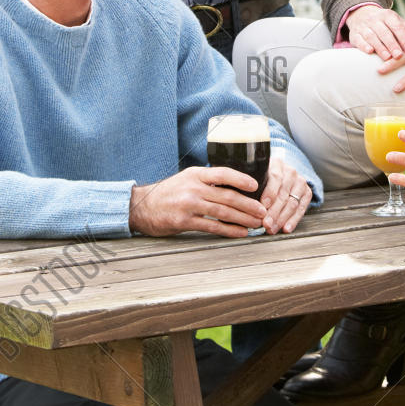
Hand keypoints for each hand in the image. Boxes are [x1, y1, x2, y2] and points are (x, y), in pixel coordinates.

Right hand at [129, 167, 267, 236]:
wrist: (141, 206)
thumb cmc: (168, 193)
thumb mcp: (186, 178)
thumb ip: (207, 180)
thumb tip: (234, 185)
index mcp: (196, 174)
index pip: (223, 173)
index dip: (241, 179)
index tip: (256, 185)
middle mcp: (193, 187)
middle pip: (228, 195)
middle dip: (249, 204)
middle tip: (263, 211)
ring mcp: (189, 205)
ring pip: (223, 212)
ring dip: (243, 218)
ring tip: (256, 223)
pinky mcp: (184, 221)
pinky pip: (212, 226)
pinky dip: (229, 230)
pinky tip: (240, 233)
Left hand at [257, 155, 311, 234]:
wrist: (284, 175)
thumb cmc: (265, 178)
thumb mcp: (258, 175)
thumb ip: (251, 184)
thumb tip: (243, 201)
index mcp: (277, 164)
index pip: (275, 178)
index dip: (269, 193)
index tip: (263, 205)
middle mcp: (291, 172)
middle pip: (283, 194)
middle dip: (274, 211)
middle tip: (266, 223)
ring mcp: (300, 182)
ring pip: (292, 203)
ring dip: (281, 218)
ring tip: (272, 229)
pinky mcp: (307, 193)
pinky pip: (301, 208)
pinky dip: (293, 220)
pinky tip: (286, 228)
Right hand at [344, 4, 404, 60]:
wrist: (360, 14)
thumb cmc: (384, 23)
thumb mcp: (396, 22)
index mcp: (388, 15)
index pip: (397, 26)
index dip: (403, 38)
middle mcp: (375, 20)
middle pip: (384, 32)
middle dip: (392, 44)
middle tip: (399, 56)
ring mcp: (364, 26)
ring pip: (372, 36)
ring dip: (379, 47)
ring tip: (387, 58)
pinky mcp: (354, 34)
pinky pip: (358, 39)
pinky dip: (363, 45)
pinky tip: (369, 52)